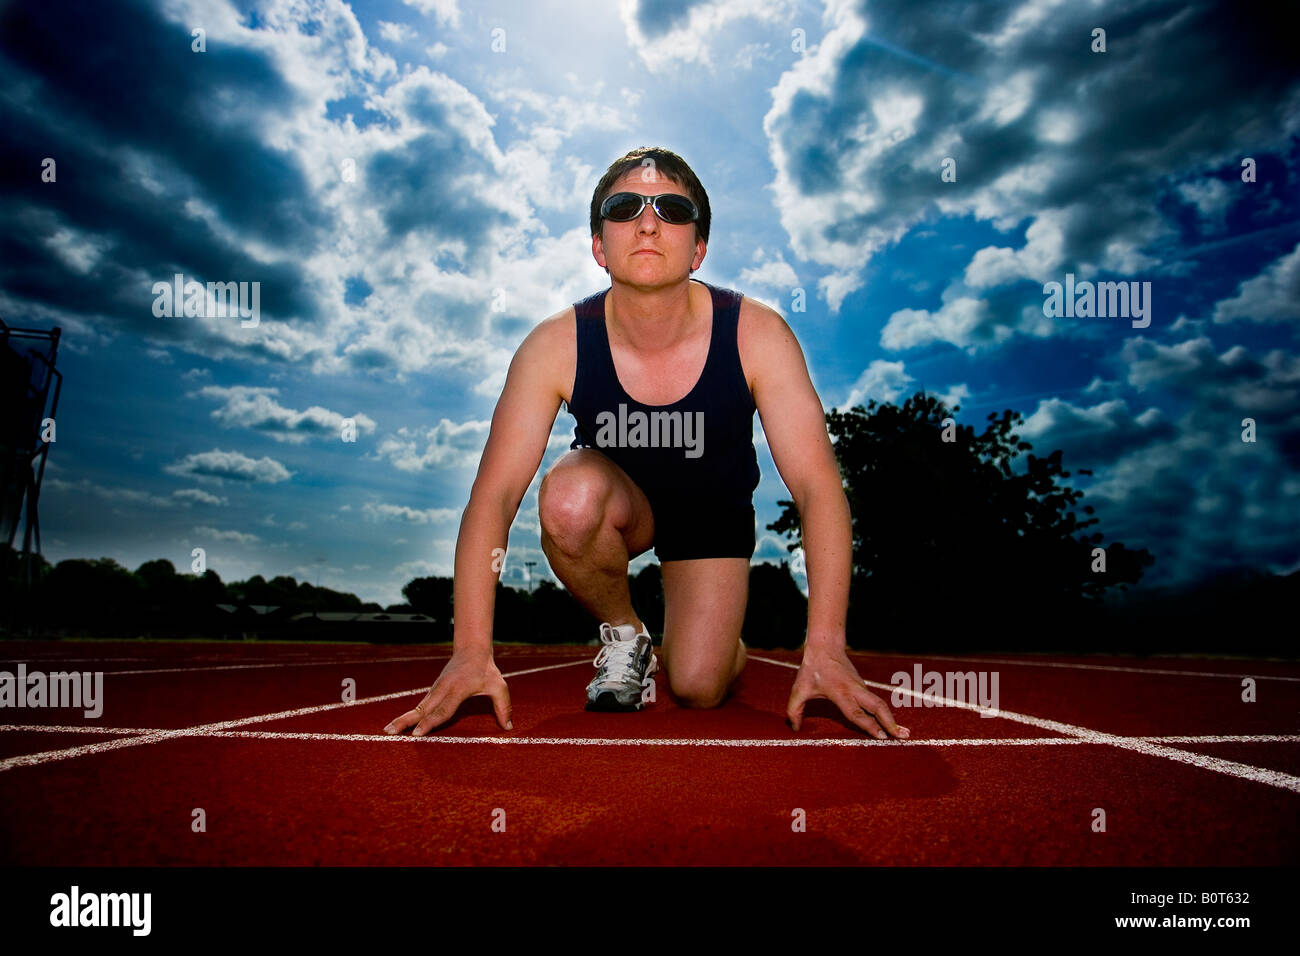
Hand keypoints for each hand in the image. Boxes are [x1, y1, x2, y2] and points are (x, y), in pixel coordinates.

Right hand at [383, 652, 512, 735]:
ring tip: (387, 731)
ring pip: (418, 707)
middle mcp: (443, 690)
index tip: (417, 733)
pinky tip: (398, 724)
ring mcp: (436, 690)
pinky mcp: (433, 691)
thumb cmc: (486, 669)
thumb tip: (508, 727)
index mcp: (458, 689)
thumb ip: (504, 706)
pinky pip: (420, 706)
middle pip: (423, 709)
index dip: (430, 722)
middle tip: (390, 733)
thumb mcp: (499, 686)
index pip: (443, 709)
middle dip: (406, 722)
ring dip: (402, 719)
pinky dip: (408, 715)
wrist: (472, 649)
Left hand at [786, 647, 909, 738]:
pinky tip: (891, 725)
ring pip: (880, 704)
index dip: (870, 725)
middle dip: (891, 723)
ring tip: (904, 734)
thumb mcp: (799, 689)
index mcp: (840, 692)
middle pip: (878, 707)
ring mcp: (861, 688)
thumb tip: (794, 728)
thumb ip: (794, 710)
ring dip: (892, 719)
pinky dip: (886, 714)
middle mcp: (855, 691)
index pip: (857, 712)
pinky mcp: (863, 687)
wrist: (825, 647)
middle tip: (903, 737)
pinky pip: (876, 702)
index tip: (881, 737)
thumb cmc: (812, 669)